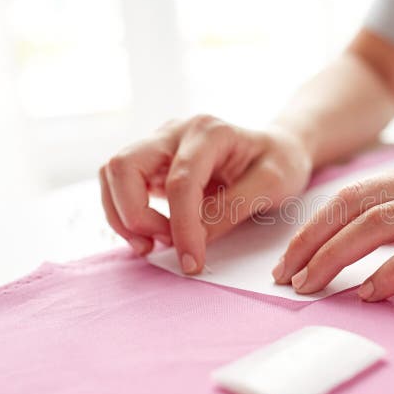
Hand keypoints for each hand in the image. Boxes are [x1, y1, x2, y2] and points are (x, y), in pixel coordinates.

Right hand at [100, 115, 311, 272]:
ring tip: (153, 245)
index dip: (182, 226)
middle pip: (124, 165)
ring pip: (113, 174)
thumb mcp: (273, 184)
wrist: (278, 149)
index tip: (193, 261)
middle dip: (134, 214)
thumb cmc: (280, 162)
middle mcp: (176, 132)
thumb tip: (196, 237)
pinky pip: (120, 186)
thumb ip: (233, 208)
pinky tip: (152, 236)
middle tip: (162, 245)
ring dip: (123, 215)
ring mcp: (160, 146)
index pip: (181, 180)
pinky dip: (125, 215)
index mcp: (210, 132)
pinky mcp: (153, 165)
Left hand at [273, 156, 393, 300]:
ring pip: (381, 224)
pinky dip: (392, 272)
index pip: (356, 193)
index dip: (316, 224)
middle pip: (355, 206)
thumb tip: (385, 237)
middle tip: (285, 276)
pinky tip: (371, 292)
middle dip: (311, 241)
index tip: (291, 255)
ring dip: (337, 257)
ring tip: (311, 286)